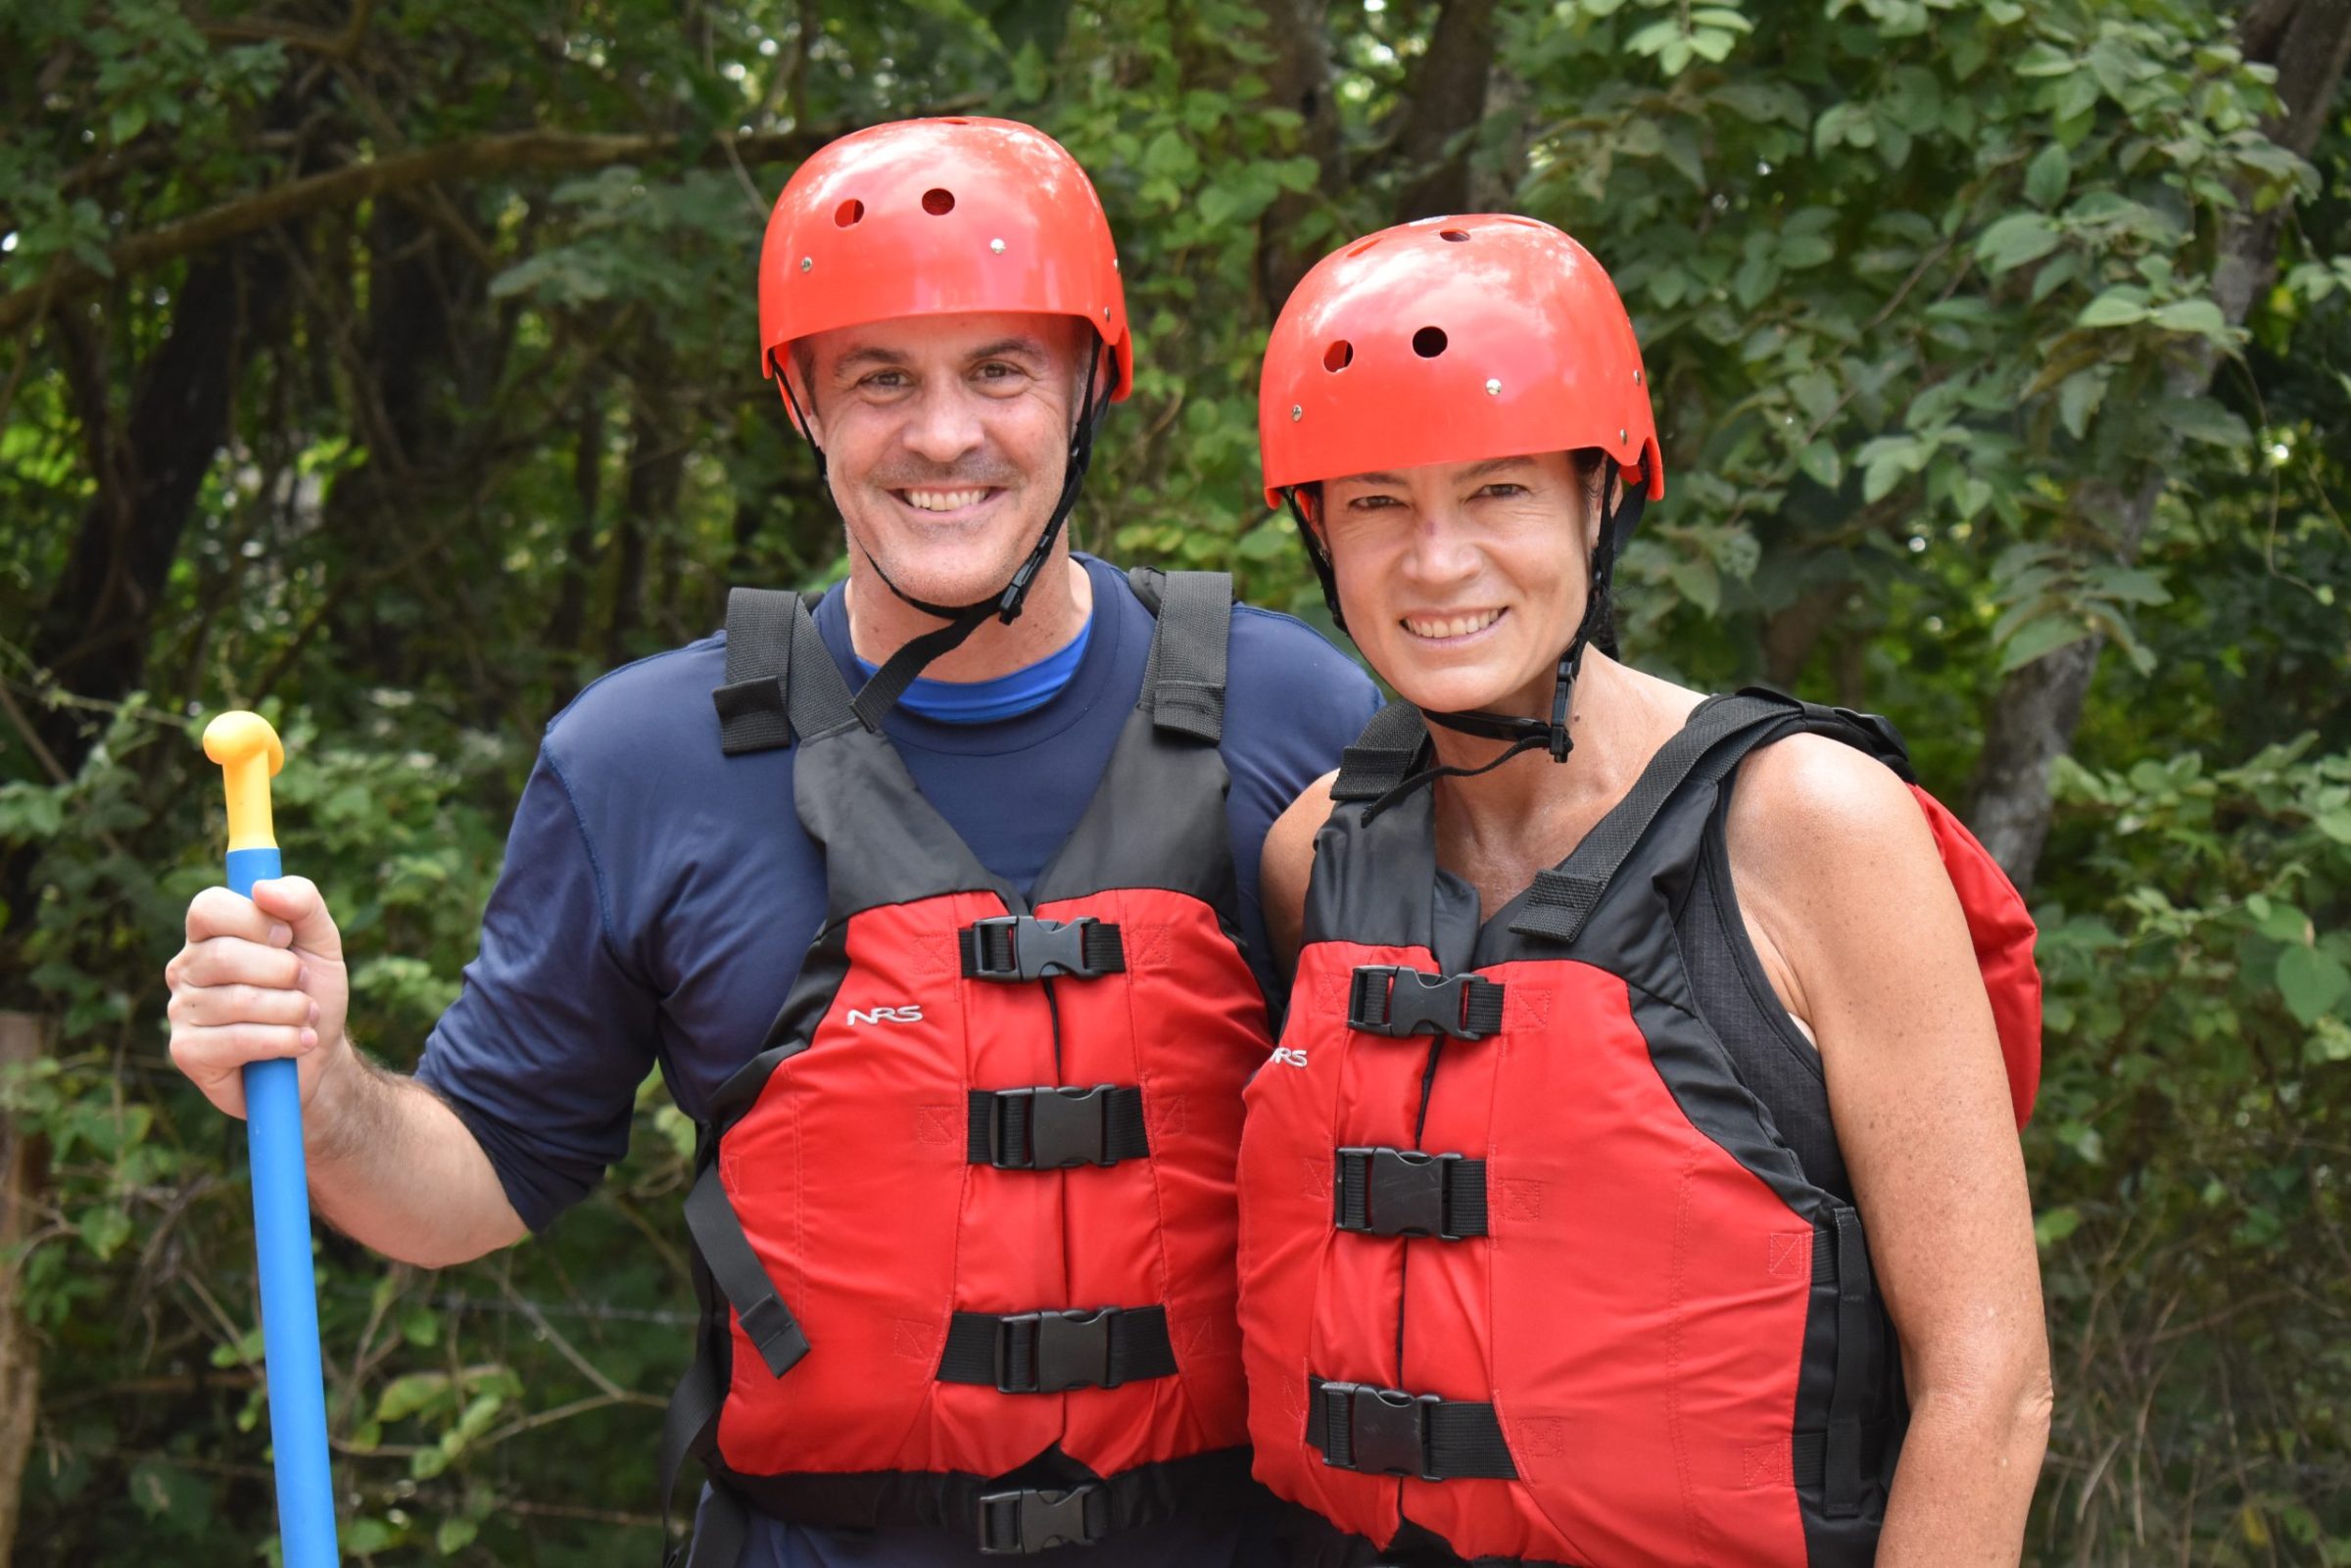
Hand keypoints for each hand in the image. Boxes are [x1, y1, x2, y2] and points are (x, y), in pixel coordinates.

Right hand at [165, 876, 352, 1119]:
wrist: (320, 1056)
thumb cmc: (312, 992)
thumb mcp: (321, 940)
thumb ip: (302, 902)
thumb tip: (263, 888)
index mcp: (209, 934)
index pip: (208, 907)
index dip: (255, 920)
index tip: (286, 938)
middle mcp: (185, 969)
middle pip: (225, 955)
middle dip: (284, 972)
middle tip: (301, 986)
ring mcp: (181, 1011)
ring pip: (239, 1000)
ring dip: (291, 1010)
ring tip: (304, 1018)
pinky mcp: (186, 1052)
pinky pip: (237, 1040)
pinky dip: (282, 1040)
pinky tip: (297, 1043)